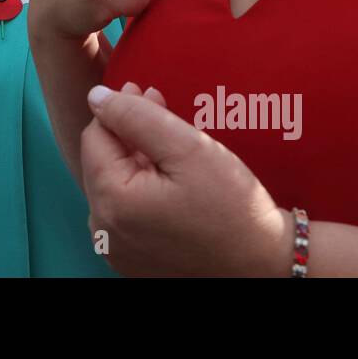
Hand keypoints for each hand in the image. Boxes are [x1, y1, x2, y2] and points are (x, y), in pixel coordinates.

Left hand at [81, 83, 290, 276]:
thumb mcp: (188, 147)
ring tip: (171, 149)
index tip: (152, 95)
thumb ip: (137, 116)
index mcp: (111, 202)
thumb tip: (97, 97)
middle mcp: (103, 230)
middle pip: (101, 161)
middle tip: (164, 110)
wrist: (262, 263)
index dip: (123, 109)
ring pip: (112, 183)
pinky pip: (123, 211)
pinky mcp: (129, 258)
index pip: (95, 135)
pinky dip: (140, 190)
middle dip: (129, 134)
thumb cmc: (232, 205)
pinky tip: (170, 182)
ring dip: (135, 160)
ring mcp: (114, 248)